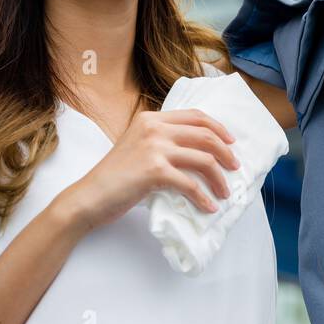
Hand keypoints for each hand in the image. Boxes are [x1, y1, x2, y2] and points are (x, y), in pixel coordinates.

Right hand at [62, 109, 241, 231]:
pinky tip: (208, 207)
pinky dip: (203, 198)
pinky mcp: (155, 170)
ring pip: (204, 159)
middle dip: (226, 153)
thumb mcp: (137, 146)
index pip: (195, 116)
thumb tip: (197, 151)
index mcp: (151, 118)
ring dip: (219, 179)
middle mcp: (154, 127)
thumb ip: (161, 141)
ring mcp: (155, 148)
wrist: (89, 196)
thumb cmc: (114, 177)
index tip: (230, 143)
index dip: (218, 128)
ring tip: (224, 192)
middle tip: (234, 168)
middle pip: (205, 136)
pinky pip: (190, 184)